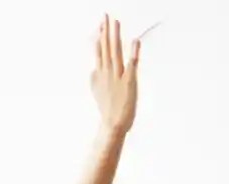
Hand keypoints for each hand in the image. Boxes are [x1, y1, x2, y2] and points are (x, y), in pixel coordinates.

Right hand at [91, 15, 140, 134]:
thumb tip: (92, 69)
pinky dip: (133, 51)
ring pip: (115, 51)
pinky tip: (135, 40)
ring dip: (115, 35)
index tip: (101, 24)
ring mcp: (117, 76)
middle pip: (106, 47)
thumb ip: (94, 78)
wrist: (112, 124)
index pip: (99, 50)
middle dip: (106, 30)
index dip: (100, 36)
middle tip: (106, 15)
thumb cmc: (106, 108)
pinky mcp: (129, 82)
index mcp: (99, 73)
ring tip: (115, 22)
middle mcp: (107, 72)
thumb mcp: (96, 90)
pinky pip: (132, 63)